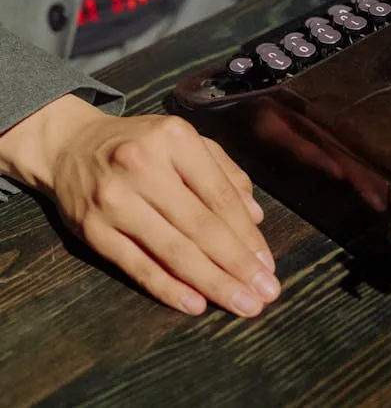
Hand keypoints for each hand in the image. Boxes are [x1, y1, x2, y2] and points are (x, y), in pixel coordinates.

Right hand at [0, 94, 279, 316]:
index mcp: (174, 139)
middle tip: (266, 293)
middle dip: (237, 265)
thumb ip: (224, 174)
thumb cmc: (141, 145)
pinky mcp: (91, 230)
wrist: (68, 146)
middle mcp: (143, 166)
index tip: (267, 264)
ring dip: (212, 282)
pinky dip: (168, 288)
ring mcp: (114, 200)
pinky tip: (196, 304)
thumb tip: (255, 218)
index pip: (219, 195)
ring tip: (243, 304)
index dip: (246, 234)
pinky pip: (137, 265)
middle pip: (200, 227)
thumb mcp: (186, 142)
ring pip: (173, 250)